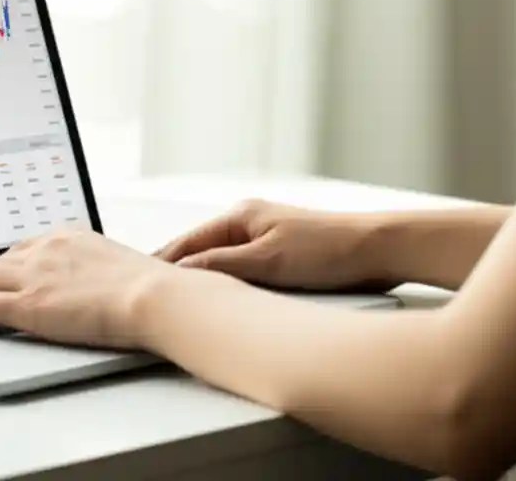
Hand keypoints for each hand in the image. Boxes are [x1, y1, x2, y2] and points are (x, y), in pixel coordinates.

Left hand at [0, 227, 180, 348]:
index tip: (2, 272)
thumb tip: (100, 285)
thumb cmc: (149, 288)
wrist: (152, 296)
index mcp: (70, 237)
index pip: (27, 248)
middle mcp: (46, 249)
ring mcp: (33, 275)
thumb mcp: (118, 266)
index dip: (9, 263)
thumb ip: (98, 270)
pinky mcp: (25, 303)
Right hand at [154, 200, 382, 290]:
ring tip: (179, 301)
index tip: (138, 282)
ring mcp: (263, 238)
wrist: (377, 250)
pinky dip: (225, 282)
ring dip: (202, 279)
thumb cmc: (328, 250)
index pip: (186, 243)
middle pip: (198, 251)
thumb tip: (179, 272)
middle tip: (150, 296)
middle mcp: (248, 222)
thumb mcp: (267, 261)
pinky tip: (221, 298)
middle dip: (176, 272)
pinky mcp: (279, 255)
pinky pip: (238, 269)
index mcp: (239, 216)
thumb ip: (220, 265)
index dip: (161, 265)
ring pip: (218, 262)